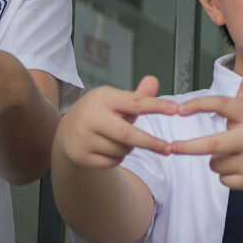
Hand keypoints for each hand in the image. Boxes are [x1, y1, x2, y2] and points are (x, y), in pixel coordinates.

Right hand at [56, 74, 185, 168]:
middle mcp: (90, 116)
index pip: (134, 102)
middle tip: (168, 148)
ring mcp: (83, 137)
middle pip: (128, 134)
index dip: (156, 106)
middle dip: (151, 143)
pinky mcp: (80, 155)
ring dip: (129, 148)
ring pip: (121, 150)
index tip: (176, 109)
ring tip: (119, 140)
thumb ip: (138, 96)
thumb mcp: (117, 101)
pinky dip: (117, 158)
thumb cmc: (101, 114)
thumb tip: (154, 80)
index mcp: (103, 98)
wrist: (66, 131)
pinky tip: (107, 149)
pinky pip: (112, 162)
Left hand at [173, 68, 242, 192]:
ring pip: (215, 163)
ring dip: (216, 162)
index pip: (222, 104)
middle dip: (188, 147)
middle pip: (212, 144)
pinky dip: (226, 176)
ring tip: (235, 157)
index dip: (199, 105)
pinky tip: (241, 170)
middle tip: (172, 147)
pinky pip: (223, 179)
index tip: (179, 109)